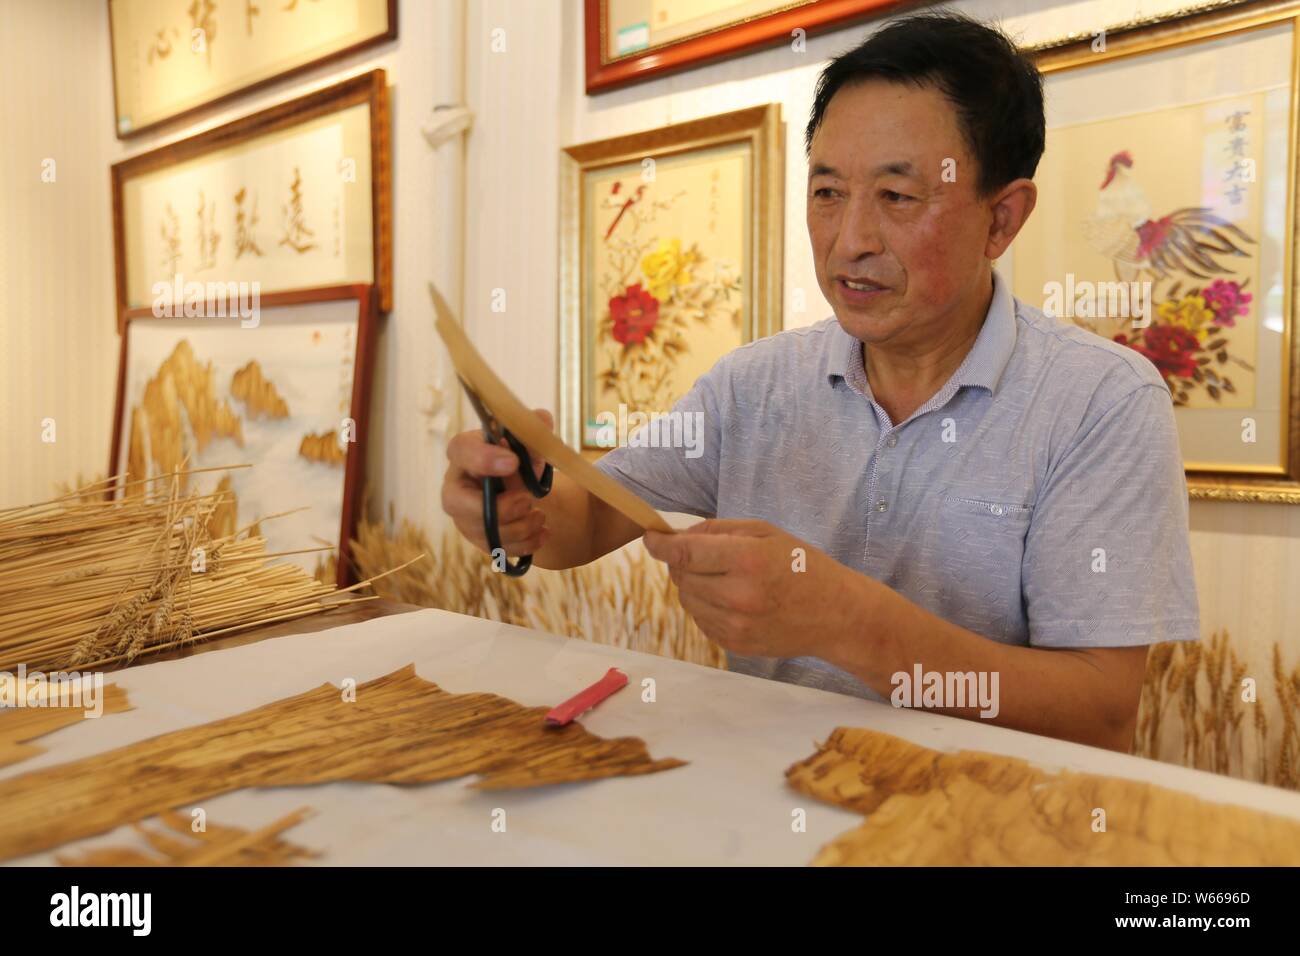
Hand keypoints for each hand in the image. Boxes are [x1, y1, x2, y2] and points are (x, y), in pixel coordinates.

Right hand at [441, 408, 552, 557]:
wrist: (524, 488)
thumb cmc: (519, 460)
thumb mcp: (529, 443)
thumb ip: (534, 431)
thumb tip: (542, 420)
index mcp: (465, 452)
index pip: (461, 451)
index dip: (483, 458)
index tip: (513, 461)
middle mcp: (456, 486)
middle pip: (458, 503)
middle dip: (497, 507)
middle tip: (527, 500)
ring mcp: (464, 516)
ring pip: (482, 531)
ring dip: (519, 527)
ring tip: (540, 516)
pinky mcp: (478, 538)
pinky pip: (497, 549)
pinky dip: (525, 544)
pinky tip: (542, 532)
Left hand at [643, 519, 871, 659]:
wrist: (834, 615)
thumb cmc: (802, 567)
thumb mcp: (766, 533)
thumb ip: (719, 531)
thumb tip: (678, 536)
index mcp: (748, 561)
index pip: (684, 554)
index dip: (660, 545)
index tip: (651, 538)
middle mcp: (738, 596)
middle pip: (681, 576)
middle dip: (681, 562)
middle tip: (702, 555)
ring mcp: (735, 626)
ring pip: (687, 599)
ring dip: (693, 584)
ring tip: (722, 577)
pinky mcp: (734, 645)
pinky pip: (700, 620)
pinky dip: (705, 605)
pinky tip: (731, 598)